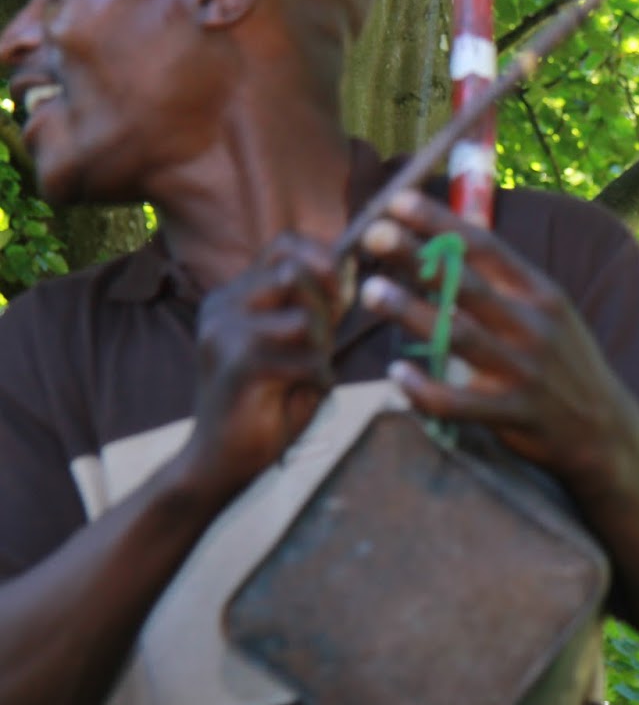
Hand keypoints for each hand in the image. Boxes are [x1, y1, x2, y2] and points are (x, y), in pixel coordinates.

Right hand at [179, 234, 342, 495]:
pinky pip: (305, 357)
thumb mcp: (300, 343)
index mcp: (236, 295)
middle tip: (320, 347)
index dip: (325, 258)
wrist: (224, 460)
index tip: (342, 292)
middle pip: (297, 273)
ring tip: (306, 372)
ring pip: (303, 317)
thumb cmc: (271, 401)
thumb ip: (316, 306)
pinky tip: (298, 393)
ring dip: (321, 348)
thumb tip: (350, 263)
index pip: (286, 244)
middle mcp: (223, 304)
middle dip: (326, 311)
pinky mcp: (236, 363)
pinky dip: (316, 378)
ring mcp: (224, 331)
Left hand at [356, 189, 638, 493]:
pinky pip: (459, 402)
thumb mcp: (547, 311)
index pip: (485, 247)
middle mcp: (533, 326)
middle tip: (374, 234)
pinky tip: (397, 374)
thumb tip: (442, 241)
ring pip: (459, 336)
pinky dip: (425, 388)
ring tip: (370, 291)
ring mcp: (524, 370)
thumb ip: (502, 282)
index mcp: (540, 294)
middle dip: (419, 256)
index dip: (440, 222)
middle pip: (467, 284)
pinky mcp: (513, 412)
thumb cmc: (562, 361)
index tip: (398, 200)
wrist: (604, 428)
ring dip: (412, 311)